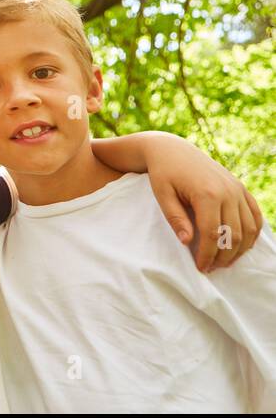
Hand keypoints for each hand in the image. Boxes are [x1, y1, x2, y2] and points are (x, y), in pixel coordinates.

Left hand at [140, 134, 264, 271]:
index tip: (201, 268)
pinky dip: (252, 233)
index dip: (208, 255)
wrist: (172, 149)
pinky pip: (255, 215)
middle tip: (211, 268)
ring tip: (224, 261)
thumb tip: (187, 242)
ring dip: (240, 249)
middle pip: (234, 235)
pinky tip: (240, 246)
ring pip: (249, 229)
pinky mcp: (241, 188)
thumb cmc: (163, 173)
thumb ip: (175, 218)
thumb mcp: (162, 195)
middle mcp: (228, 191)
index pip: (213, 234)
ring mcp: (237, 189)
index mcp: (207, 194)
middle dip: (224, 256)